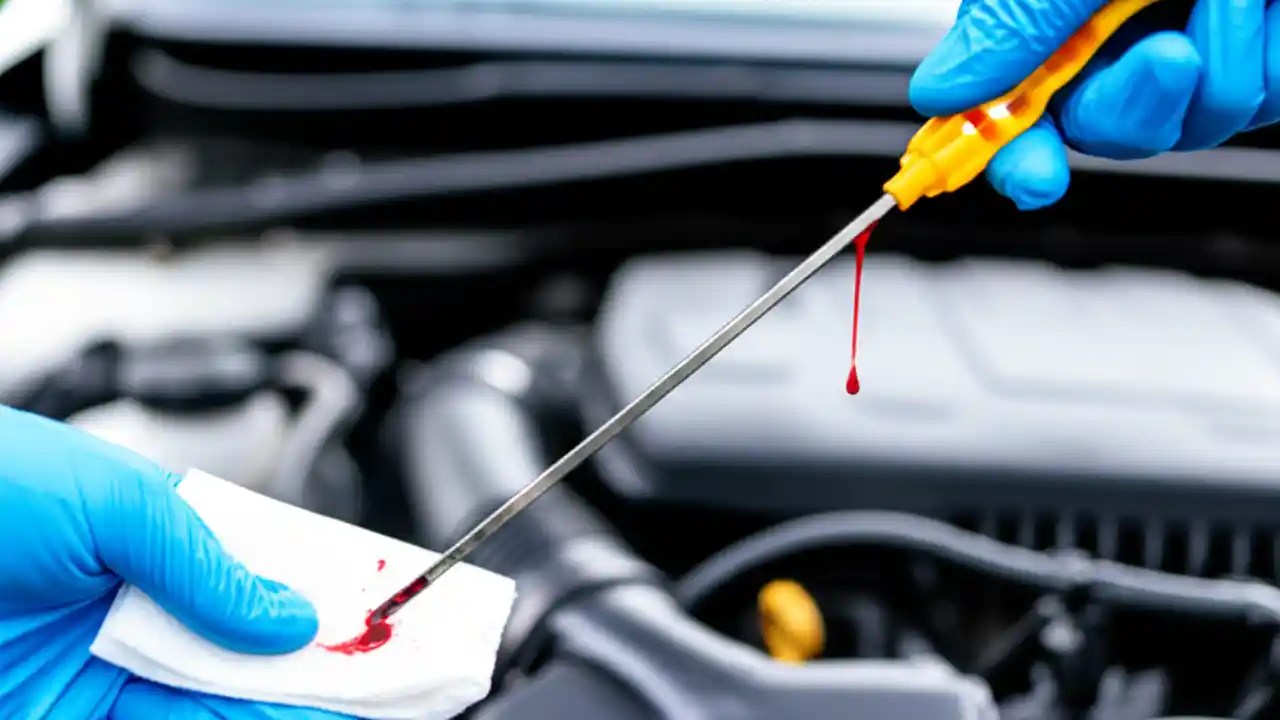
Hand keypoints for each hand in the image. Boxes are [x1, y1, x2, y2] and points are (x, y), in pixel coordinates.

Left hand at [0, 405, 352, 718]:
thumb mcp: (118, 503)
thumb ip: (208, 562)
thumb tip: (291, 617)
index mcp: (155, 540)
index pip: (256, 569)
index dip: (316, 590)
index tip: (372, 609)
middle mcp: (138, 604)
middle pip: (248, 638)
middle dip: (315, 652)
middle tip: (379, 663)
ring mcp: (109, 663)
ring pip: (219, 690)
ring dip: (287, 692)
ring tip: (352, 689)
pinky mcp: (76, 711)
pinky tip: (281, 709)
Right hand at [909, 0, 1278, 208]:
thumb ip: (1009, 24)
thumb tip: (940, 89)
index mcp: (1056, 14)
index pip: (1013, 105)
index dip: (1007, 151)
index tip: (1028, 177)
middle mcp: (1122, 31)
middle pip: (1102, 132)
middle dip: (1128, 106)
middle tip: (1164, 54)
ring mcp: (1199, 47)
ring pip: (1188, 125)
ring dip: (1213, 64)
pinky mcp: (1268, 58)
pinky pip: (1257, 100)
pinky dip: (1261, 52)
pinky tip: (1259, 2)